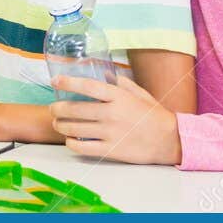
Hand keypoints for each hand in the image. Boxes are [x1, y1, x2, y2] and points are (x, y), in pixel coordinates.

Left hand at [50, 73, 182, 164]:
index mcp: (118, 96)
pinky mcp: (111, 150)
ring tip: (57, 123)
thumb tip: (103, 72)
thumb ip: (120, 83)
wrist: (169, 140)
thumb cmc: (153, 115)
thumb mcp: (139, 93)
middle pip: (75, 109)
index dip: (68, 82)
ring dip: (61, 125)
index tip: (55, 81)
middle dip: (58, 109)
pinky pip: (83, 147)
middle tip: (53, 109)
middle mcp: (112, 113)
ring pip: (75, 128)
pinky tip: (69, 140)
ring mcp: (110, 133)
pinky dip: (71, 143)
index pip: (87, 86)